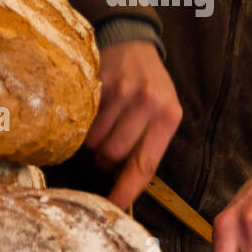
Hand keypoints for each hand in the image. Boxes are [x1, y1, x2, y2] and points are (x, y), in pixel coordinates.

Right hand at [88, 40, 181, 209]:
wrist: (134, 45)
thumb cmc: (150, 87)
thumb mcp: (164, 111)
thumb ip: (150, 142)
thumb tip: (126, 182)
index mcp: (168, 117)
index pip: (145, 163)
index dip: (127, 189)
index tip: (114, 206)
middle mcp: (147, 105)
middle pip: (114, 155)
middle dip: (107, 160)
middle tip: (109, 149)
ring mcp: (121, 93)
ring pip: (94, 141)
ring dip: (94, 143)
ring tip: (104, 129)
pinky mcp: (98, 84)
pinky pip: (82, 121)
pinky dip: (84, 125)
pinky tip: (94, 114)